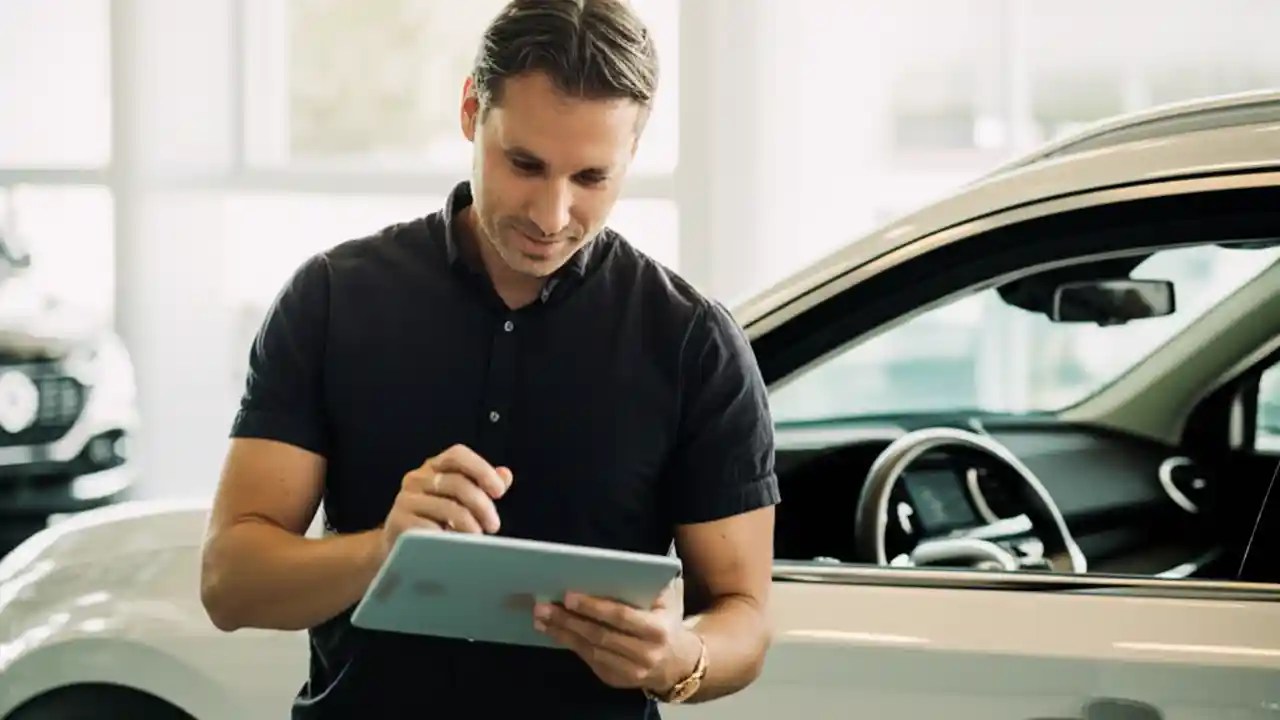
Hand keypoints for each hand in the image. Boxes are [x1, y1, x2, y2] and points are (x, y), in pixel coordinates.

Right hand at [380, 444, 512, 558]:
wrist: (399, 548)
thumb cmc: (435, 520)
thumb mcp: (460, 500)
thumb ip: (482, 486)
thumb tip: (505, 474)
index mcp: (433, 467)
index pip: (457, 455)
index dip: (482, 469)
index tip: (499, 492)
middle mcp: (416, 478)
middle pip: (457, 483)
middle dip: (482, 505)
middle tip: (493, 525)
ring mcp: (405, 500)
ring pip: (447, 507)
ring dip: (470, 524)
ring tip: (478, 538)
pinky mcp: (399, 523)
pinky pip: (431, 528)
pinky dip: (450, 538)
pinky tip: (456, 546)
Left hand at [533, 581, 700, 692]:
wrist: (678, 664)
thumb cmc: (667, 621)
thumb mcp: (668, 601)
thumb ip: (649, 584)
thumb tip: (612, 567)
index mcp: (657, 630)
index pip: (621, 617)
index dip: (593, 607)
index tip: (569, 595)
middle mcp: (645, 654)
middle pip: (600, 635)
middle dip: (569, 620)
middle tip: (544, 606)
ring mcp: (629, 672)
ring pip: (590, 650)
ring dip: (562, 633)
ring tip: (541, 618)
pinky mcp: (616, 680)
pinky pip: (589, 660)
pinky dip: (569, 645)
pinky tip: (553, 631)